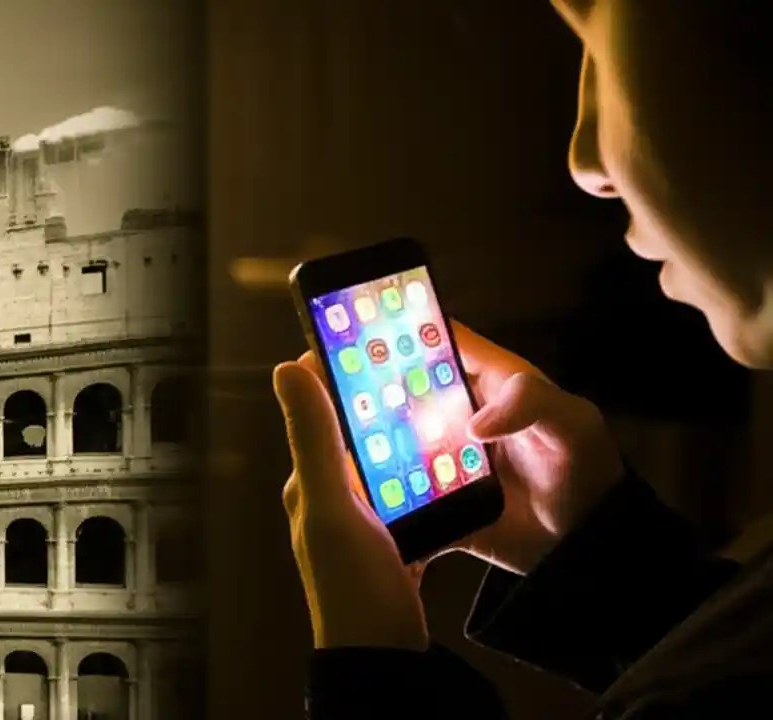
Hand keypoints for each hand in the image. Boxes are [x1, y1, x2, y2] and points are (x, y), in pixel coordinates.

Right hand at [273, 320, 625, 649]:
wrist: (586, 547)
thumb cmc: (586, 469)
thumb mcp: (572, 425)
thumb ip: (532, 405)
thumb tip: (476, 424)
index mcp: (484, 381)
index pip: (434, 341)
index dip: (396, 329)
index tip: (350, 328)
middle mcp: (454, 415)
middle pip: (397, 392)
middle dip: (358, 389)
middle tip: (317, 388)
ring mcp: (440, 458)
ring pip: (387, 442)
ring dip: (358, 445)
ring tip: (321, 444)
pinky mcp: (434, 502)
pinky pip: (396, 496)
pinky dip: (375, 499)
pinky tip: (347, 499)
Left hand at [274, 358, 428, 650]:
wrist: (383, 659)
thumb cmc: (352, 589)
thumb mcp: (334, 506)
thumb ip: (313, 439)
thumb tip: (287, 369)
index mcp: (309, 484)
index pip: (318, 411)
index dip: (336, 372)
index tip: (365, 335)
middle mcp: (329, 501)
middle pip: (355, 436)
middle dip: (380, 402)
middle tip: (416, 366)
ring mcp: (360, 525)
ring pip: (383, 464)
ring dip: (406, 437)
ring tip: (440, 407)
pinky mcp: (389, 546)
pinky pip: (407, 498)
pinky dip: (425, 478)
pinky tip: (450, 468)